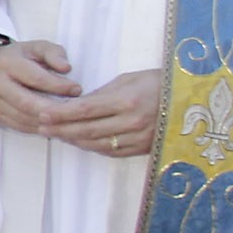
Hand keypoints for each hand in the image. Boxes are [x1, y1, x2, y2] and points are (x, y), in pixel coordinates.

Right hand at [0, 38, 82, 136]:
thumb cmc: (21, 57)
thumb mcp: (37, 47)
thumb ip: (54, 53)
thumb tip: (66, 68)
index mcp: (6, 62)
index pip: (36, 78)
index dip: (58, 86)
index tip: (77, 90)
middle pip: (27, 103)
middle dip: (53, 109)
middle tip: (73, 110)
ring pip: (23, 117)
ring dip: (47, 121)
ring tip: (66, 118)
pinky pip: (18, 126)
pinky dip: (38, 128)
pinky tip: (52, 124)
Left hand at [47, 68, 165, 161]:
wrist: (191, 100)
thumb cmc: (157, 83)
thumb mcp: (128, 80)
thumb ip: (101, 94)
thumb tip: (75, 105)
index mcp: (127, 101)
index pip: (85, 110)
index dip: (60, 114)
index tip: (41, 113)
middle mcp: (132, 123)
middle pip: (87, 130)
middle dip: (60, 129)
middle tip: (41, 127)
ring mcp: (138, 139)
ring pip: (96, 144)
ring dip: (73, 140)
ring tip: (55, 134)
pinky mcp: (143, 150)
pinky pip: (111, 152)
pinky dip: (91, 147)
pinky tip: (79, 140)